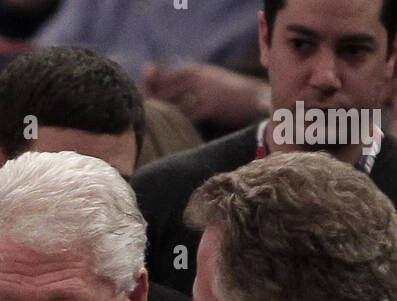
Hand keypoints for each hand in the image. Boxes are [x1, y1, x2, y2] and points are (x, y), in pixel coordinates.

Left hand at [140, 62, 268, 129]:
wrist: (255, 98)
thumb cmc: (230, 94)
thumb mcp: (209, 80)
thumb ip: (190, 83)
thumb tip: (170, 93)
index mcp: (196, 70)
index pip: (165, 76)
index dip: (150, 87)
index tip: (141, 98)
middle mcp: (198, 77)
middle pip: (165, 89)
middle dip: (151, 102)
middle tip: (141, 115)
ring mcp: (205, 91)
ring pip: (174, 103)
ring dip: (161, 115)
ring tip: (152, 126)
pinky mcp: (211, 106)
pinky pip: (188, 116)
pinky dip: (177, 125)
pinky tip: (170, 133)